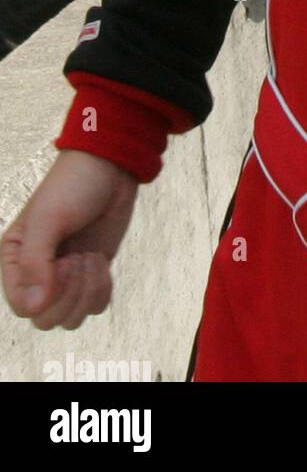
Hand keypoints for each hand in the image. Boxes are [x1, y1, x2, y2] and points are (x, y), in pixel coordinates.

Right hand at [1, 151, 137, 329]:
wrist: (111, 167)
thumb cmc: (73, 185)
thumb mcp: (49, 218)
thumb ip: (36, 262)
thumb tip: (34, 308)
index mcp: (15, 259)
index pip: (23, 307)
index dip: (48, 294)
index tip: (64, 261)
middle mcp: (36, 274)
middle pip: (47, 319)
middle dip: (71, 292)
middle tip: (79, 257)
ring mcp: (65, 277)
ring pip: (72, 317)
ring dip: (88, 289)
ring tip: (90, 256)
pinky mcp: (89, 275)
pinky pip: (95, 306)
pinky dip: (102, 289)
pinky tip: (101, 261)